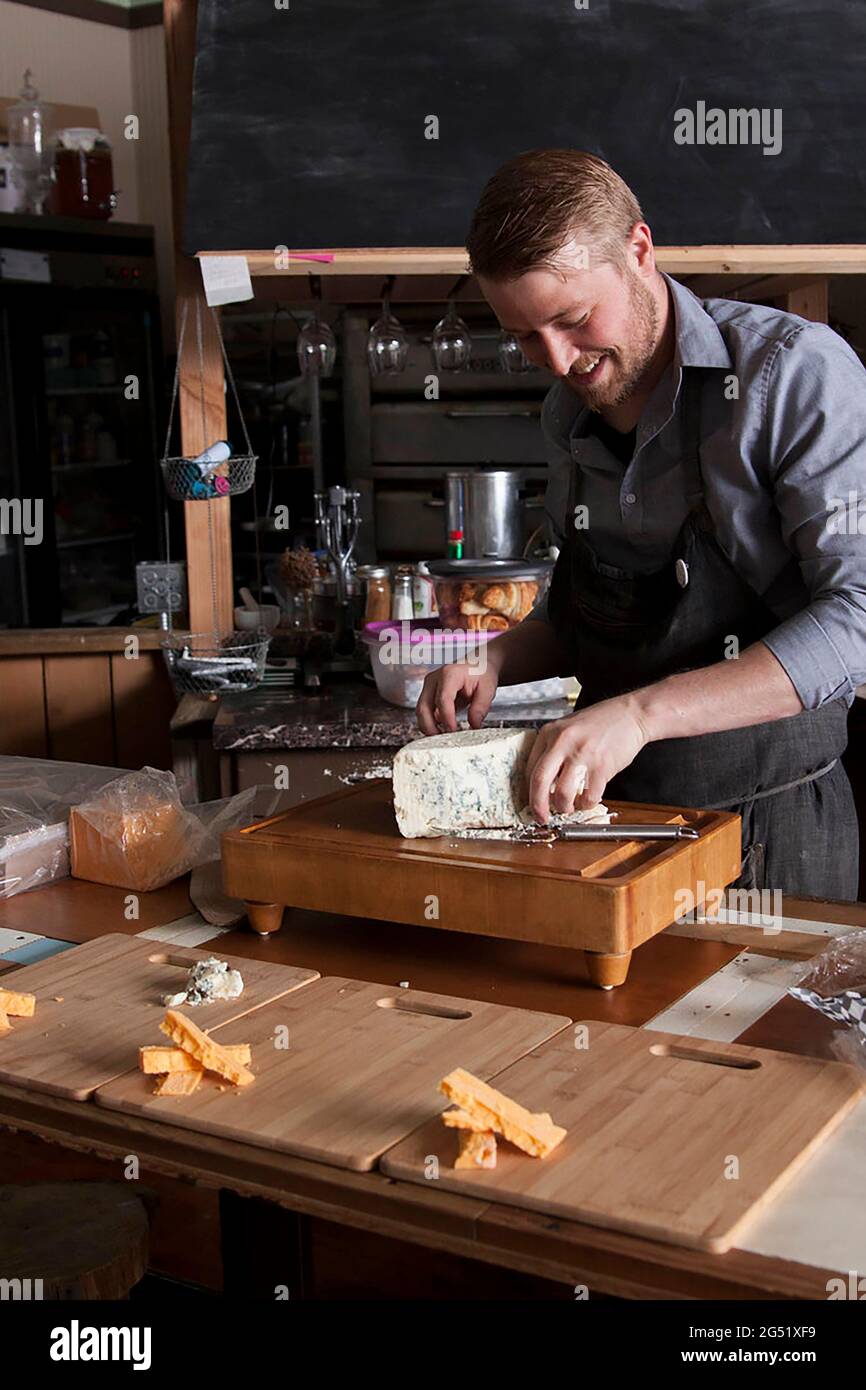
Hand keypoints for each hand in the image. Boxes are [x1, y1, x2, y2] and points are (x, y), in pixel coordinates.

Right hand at [416, 659, 500, 733]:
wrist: (478, 663)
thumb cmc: (482, 673)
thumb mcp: (488, 689)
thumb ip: (480, 707)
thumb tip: (473, 725)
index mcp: (449, 674)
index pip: (443, 700)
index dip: (446, 718)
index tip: (454, 732)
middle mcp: (434, 679)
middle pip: (423, 707)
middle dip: (430, 727)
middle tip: (444, 740)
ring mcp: (429, 685)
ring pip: (420, 711)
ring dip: (429, 726)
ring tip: (443, 738)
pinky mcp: (428, 693)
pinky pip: (425, 711)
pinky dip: (430, 722)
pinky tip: (442, 731)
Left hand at [527, 695, 649, 821]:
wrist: (631, 714)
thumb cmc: (601, 722)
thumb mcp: (568, 728)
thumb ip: (553, 749)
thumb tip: (543, 782)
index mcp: (549, 733)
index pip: (529, 769)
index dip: (528, 791)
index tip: (532, 802)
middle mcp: (562, 742)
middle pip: (539, 782)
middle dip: (538, 806)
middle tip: (541, 817)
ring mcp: (582, 754)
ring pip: (562, 794)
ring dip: (565, 807)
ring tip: (569, 807)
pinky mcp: (601, 766)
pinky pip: (588, 796)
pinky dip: (586, 804)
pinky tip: (587, 800)